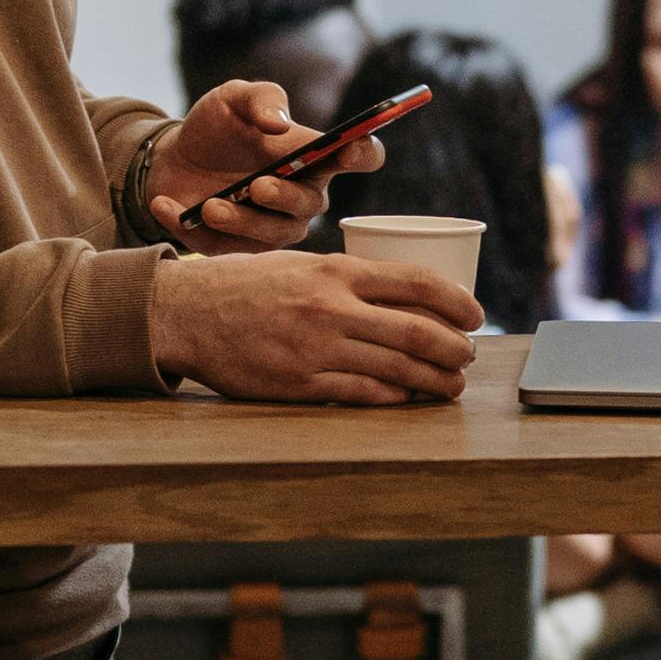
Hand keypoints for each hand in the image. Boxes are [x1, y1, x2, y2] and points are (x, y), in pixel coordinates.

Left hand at [144, 79, 384, 252]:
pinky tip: (166, 206)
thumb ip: (260, 100)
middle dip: (286, 197)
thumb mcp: (233, 98)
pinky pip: (222, 247)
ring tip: (212, 206)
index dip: (363, 154)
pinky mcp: (236, 248)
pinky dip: (191, 227)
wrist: (171, 158)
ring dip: (243, 221)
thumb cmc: (217, 127)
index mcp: (314, 157)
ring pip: (272, 234)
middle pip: (311, 205)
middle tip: (259, 185)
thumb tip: (276, 123)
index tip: (350, 149)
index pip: (359, 156)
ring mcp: (271, 227)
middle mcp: (302, 197)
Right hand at [150, 248, 477, 404]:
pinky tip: (407, 397)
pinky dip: (393, 396)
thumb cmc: (242, 285)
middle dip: (454, 348)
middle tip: (469, 356)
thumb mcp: (297, 263)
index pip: (416, 282)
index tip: (475, 315)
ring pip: (396, 367)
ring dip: (433, 379)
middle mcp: (331, 308)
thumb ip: (344, 278)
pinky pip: (361, 393)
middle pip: (416, 331)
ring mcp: (316, 348)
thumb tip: (396, 294)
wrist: (185, 313)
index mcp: (335, 270)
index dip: (456, 301)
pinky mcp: (300, 383)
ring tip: (450, 385)